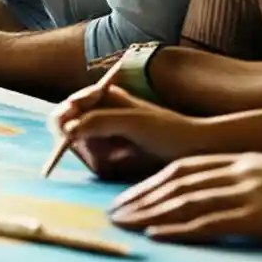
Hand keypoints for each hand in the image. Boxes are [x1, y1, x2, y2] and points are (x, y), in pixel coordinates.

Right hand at [55, 84, 207, 181]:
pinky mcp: (112, 152)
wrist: (198, 148)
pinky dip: (107, 166)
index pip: (65, 109)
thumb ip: (99, 121)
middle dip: (85, 145)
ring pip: (82, 150)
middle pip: (69, 131)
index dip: (64, 123)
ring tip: (125, 156)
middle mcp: (101, 112)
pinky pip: (96, 163)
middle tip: (107, 152)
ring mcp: (105, 133)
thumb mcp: (133, 123)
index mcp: (103, 95)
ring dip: (98, 157)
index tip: (71, 136)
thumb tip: (69, 129)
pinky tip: (129, 161)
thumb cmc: (170, 131)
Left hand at [109, 154, 261, 248]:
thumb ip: (249, 184)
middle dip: (141, 196)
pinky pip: (212, 221)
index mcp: (244, 159)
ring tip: (122, 222)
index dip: (152, 182)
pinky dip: (181, 228)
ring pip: (186, 200)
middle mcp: (240, 170)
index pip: (185, 169)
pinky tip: (158, 233)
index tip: (128, 196)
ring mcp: (250, 191)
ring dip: (149, 212)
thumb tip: (225, 203)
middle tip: (113, 211)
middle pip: (177, 182)